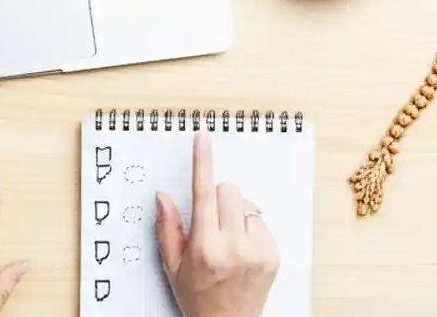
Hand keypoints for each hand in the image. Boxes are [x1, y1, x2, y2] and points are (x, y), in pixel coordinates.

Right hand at [155, 132, 279, 316]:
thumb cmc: (198, 297)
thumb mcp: (173, 266)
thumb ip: (167, 228)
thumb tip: (162, 197)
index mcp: (205, 248)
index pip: (203, 193)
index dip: (202, 162)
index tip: (202, 138)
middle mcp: (233, 247)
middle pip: (229, 190)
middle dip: (218, 197)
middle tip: (211, 220)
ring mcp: (257, 251)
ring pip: (246, 203)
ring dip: (234, 213)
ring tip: (227, 240)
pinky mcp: (273, 254)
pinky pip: (260, 220)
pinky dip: (249, 228)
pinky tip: (242, 250)